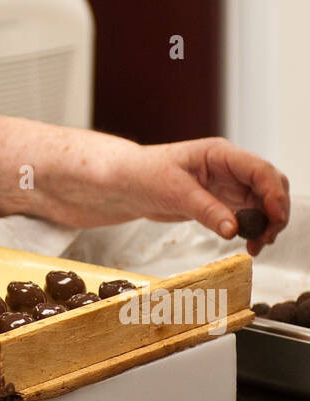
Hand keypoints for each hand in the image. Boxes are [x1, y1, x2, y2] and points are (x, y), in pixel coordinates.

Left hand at [99, 136, 289, 256]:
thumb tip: (233, 229)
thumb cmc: (143, 174)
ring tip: (256, 246)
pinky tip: (248, 244)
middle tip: (267, 237)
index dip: (274, 193)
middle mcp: (229, 168)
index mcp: (220, 154)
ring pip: (262, 203)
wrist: (125, 184)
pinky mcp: (221, 202)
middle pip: (269, 185)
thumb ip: (205, 209)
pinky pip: (248, 215)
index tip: (275, 218)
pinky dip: (253, 230)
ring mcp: (228, 185)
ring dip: (266, 224)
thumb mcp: (174, 191)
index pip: (259, 169)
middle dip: (275, 211)